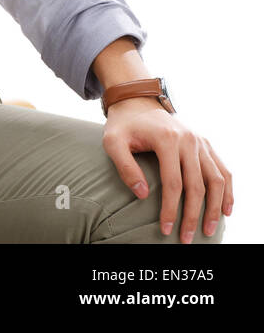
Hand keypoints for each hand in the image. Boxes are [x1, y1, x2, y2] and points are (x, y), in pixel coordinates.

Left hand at [101, 98, 232, 241]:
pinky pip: (223, 169)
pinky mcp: (205, 144)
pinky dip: (227, 190)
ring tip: (208, 228)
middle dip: (193, 215)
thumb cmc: (123, 125)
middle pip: (197, 186)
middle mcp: (189, 140)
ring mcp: (200, 142)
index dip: (170, 209)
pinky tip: (226, 209)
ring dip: (215, 207)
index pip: (173, 183)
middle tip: (187, 238)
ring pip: (217, 180)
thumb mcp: (113, 142)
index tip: (165, 228)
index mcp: (167, 139)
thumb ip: (125, 167)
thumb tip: (142, 195)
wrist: (136, 101)